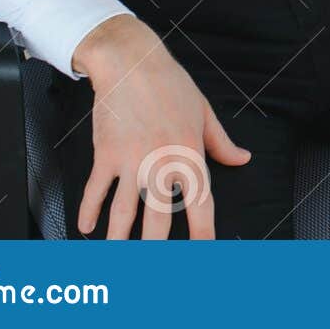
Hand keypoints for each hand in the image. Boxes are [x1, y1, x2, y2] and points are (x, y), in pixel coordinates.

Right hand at [70, 15, 250, 239]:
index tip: (203, 253)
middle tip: (153, 266)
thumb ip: (222, 142)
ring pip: (123, 213)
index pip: (201, 205)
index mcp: (190, 155)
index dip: (203, 235)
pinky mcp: (106, 154)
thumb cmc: (170, 84)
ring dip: (119, 240)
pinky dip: (89, 211)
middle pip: (159, 220)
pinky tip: (87, 227)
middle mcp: (161, 164)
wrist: (132, 62)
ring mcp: (132, 162)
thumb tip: (242, 158)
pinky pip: (96, 191)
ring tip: (118, 256)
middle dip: (156, 249)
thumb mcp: (205, 112)